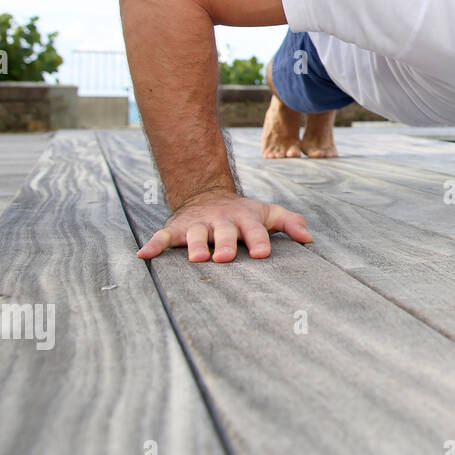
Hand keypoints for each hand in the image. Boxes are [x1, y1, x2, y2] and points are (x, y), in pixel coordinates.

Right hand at [135, 189, 313, 262]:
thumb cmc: (243, 214)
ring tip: (196, 258)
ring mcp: (197, 225)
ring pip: (195, 235)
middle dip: (224, 244)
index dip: (258, 240)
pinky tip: (144, 256)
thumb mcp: (267, 214)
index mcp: (244, 219)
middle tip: (225, 257)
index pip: (254, 230)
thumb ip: (289, 223)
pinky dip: (154, 245)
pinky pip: (163, 237)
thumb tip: (309, 238)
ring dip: (195, 245)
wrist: (208, 196)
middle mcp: (220, 221)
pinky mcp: (176, 229)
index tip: (262, 253)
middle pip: (223, 233)